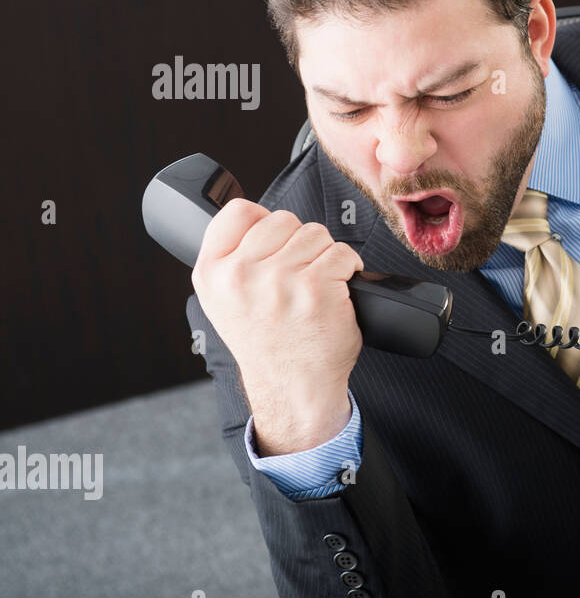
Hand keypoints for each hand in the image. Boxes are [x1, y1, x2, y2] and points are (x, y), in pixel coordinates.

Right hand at [192, 199, 363, 455]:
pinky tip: (334, 292)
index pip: (240, 211)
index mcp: (212, 273)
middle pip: (284, 219)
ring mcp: (279, 280)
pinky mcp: (316, 288)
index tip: (274, 246)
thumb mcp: (224, 300)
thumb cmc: (268, 343)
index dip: (265, 223)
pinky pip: (342, 253)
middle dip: (298, 244)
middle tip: (295, 280)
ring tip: (312, 289)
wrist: (292, 386)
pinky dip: (348, 268)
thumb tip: (256, 216)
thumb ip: (231, 257)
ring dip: (323, 257)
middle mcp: (241, 275)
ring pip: (316, 233)